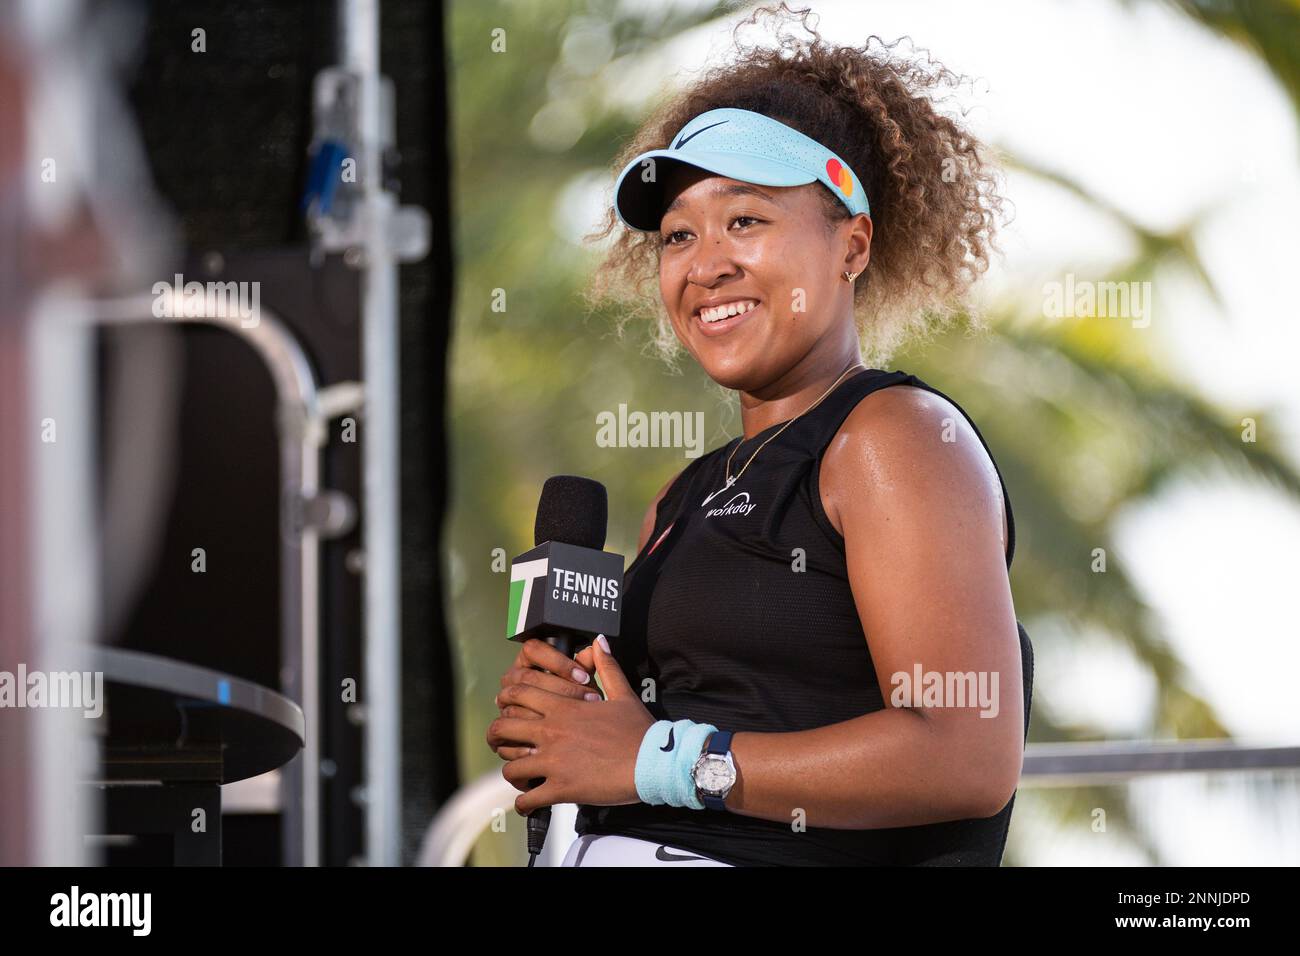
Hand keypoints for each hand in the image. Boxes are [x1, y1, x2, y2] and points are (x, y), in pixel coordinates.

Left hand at [487, 635, 655, 814]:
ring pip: (511, 765)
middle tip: (502, 742)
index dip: (506, 699)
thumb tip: (599, 642)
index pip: (518, 694)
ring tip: (521, 774)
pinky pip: (528, 799)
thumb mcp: (623, 694)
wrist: (654, 762)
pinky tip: (531, 801)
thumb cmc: (640, 730)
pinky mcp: (561, 788)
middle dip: (496, 735)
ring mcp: (554, 761)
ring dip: (512, 770)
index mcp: (564, 707)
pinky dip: (525, 803)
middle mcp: (552, 732)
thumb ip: (606, 667)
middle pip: (503, 728)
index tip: (506, 708)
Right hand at [489, 638, 600, 761]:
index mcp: (527, 661)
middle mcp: (512, 679)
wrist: (561, 738)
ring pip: (518, 702)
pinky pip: (507, 728)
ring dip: (548, 713)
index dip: (558, 662)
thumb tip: (596, 648)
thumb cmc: (572, 704)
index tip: (584, 676)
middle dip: (561, 688)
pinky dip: (530, 736)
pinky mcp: (502, 728)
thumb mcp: (580, 684)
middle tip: (589, 699)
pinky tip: (553, 741)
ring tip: (576, 722)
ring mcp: (504, 702)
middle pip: (527, 676)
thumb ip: (585, 666)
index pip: (532, 650)